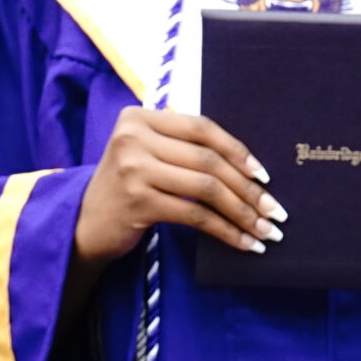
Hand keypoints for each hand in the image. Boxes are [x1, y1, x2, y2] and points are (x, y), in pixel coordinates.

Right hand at [73, 108, 280, 268]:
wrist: (84, 224)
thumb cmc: (126, 188)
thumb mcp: (146, 154)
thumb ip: (181, 146)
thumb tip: (248, 162)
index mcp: (138, 117)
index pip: (201, 128)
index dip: (237, 151)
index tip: (265, 176)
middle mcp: (133, 137)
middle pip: (207, 159)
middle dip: (248, 188)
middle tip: (276, 210)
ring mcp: (133, 169)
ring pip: (206, 188)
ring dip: (242, 212)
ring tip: (266, 230)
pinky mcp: (138, 202)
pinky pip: (195, 215)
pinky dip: (225, 231)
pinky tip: (244, 243)